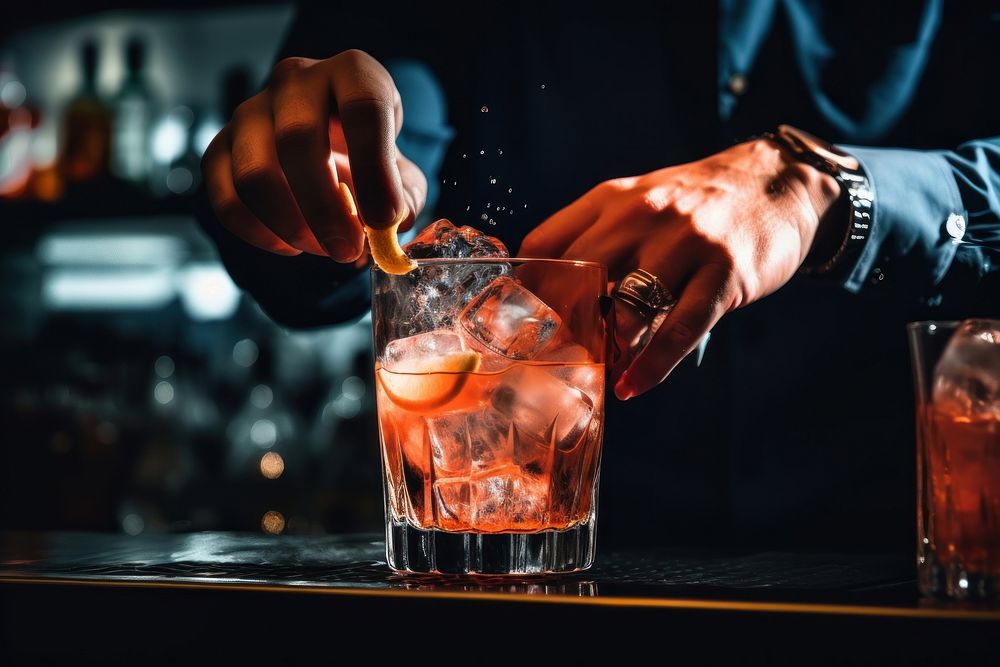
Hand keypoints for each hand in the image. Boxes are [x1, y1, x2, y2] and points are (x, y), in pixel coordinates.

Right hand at [202, 50, 427, 261]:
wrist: (334, 148)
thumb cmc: (372, 158)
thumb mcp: (403, 176)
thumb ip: (405, 200)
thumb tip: (391, 223)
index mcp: (353, 73)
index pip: (363, 106)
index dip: (374, 168)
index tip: (384, 219)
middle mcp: (297, 80)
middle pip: (298, 138)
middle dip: (324, 208)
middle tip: (347, 249)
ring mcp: (252, 110)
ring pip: (254, 171)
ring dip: (289, 225)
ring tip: (322, 248)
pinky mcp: (222, 145)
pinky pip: (225, 194)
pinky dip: (257, 232)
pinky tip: (290, 245)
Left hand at [520, 138, 842, 399]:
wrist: (778, 182)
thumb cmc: (699, 202)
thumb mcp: (641, 201)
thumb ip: (602, 237)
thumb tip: (562, 297)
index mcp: (611, 198)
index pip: (546, 242)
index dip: (530, 287)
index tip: (527, 320)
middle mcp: (642, 214)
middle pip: (579, 276)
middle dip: (566, 322)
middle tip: (564, 353)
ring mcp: (685, 242)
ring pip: (628, 307)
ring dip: (609, 348)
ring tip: (601, 372)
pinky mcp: (725, 272)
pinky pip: (680, 330)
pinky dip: (652, 366)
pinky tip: (634, 385)